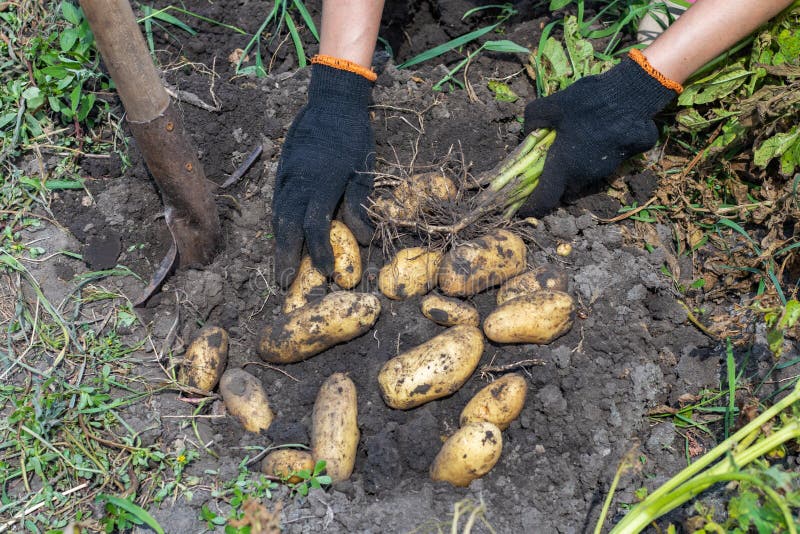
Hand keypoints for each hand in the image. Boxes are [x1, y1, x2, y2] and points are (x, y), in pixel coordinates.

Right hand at [272, 63, 374, 287]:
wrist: (331, 101)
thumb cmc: (353, 137)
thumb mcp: (363, 171)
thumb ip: (360, 206)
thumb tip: (365, 241)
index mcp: (322, 184)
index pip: (315, 227)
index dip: (320, 253)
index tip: (327, 273)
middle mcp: (298, 183)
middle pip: (287, 228)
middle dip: (285, 258)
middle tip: (284, 283)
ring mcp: (286, 177)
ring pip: (278, 218)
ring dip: (278, 244)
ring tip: (279, 267)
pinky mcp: (282, 172)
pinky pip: (276, 204)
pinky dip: (278, 225)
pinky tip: (281, 237)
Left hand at [520, 51, 679, 216]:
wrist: (633, 95)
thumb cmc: (588, 102)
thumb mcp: (550, 106)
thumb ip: (532, 122)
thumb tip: (528, 133)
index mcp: (563, 168)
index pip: (542, 202)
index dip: (530, 207)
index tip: (521, 205)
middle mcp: (582, 177)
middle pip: (561, 190)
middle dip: (552, 181)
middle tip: (547, 159)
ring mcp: (602, 173)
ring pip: (580, 179)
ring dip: (572, 168)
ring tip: (573, 140)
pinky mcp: (619, 165)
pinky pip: (598, 167)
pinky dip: (590, 158)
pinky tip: (594, 135)